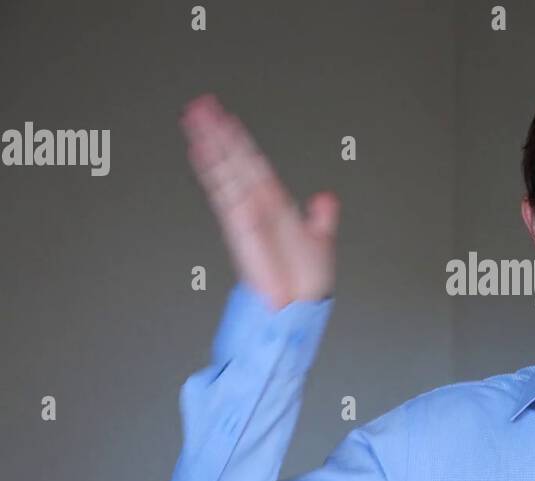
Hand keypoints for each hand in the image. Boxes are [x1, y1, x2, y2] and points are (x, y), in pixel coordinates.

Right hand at [179, 93, 339, 310]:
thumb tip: (326, 198)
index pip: (253, 165)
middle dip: (218, 134)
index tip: (225, 119)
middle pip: (234, 161)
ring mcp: (246, 213)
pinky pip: (224, 192)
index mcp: (275, 205)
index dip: (239, 142)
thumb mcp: (322, 242)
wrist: (297, 306)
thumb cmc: (305, 282)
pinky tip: (201, 151)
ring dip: (211, 143)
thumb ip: (322, 218)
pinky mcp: (240, 225)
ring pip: (226, 169)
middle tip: (201, 107)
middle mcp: (258, 205)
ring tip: (195, 117)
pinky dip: (213, 171)